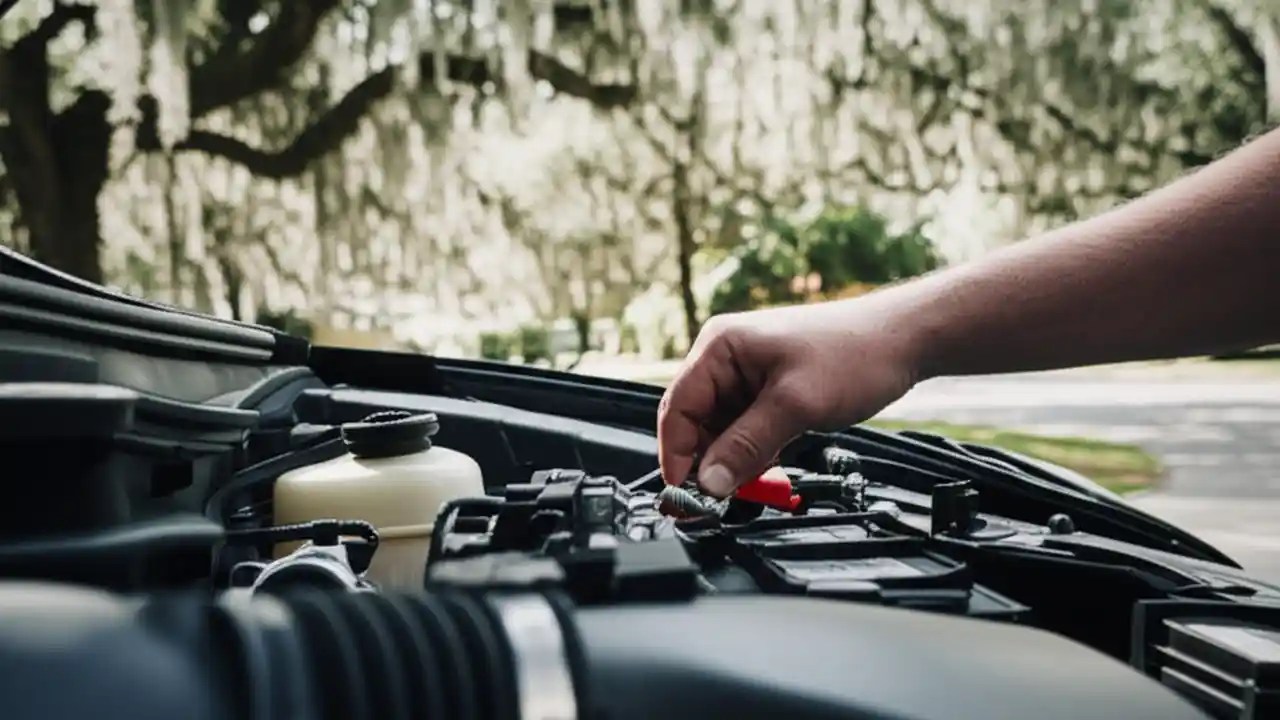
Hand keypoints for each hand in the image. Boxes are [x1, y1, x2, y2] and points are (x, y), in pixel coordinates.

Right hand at [657, 298, 921, 496]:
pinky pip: (745, 431)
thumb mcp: (795, 405)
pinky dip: (752, 454)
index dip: (677, 456)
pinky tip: (769, 466)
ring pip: (721, 432)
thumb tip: (709, 483)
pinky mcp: (767, 392)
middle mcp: (726, 359)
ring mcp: (747, 376)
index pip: (678, 409)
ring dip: (732, 461)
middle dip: (706, 463)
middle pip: (695, 423)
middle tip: (717, 501)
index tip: (685, 495)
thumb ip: (747, 446)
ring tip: (756, 481)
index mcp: (719, 347)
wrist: (904, 341)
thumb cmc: (855, 353)